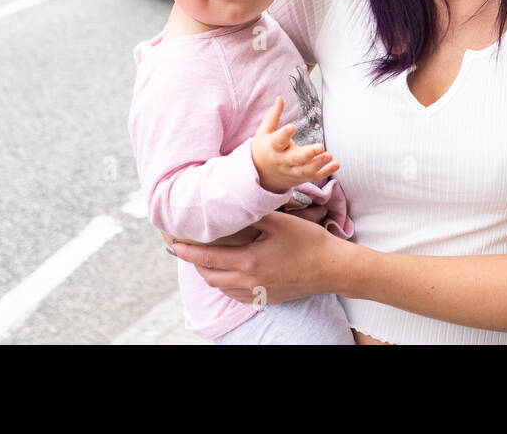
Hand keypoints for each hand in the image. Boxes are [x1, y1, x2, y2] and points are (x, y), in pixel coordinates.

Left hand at [170, 210, 341, 304]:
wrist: (332, 268)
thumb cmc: (308, 241)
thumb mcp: (279, 222)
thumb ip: (252, 215)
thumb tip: (232, 207)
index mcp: (249, 261)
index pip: (207, 259)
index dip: (188, 252)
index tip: (174, 246)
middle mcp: (249, 282)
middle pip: (210, 277)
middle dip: (195, 264)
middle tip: (188, 251)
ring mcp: (259, 293)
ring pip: (223, 288)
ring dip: (211, 274)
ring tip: (206, 261)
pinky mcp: (268, 299)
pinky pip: (238, 296)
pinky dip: (227, 285)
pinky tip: (231, 274)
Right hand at [250, 97, 339, 193]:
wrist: (260, 174)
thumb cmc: (264, 149)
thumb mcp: (264, 132)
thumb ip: (273, 116)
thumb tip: (280, 98)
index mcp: (272, 147)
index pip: (278, 141)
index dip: (284, 134)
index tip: (292, 126)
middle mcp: (282, 161)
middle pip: (295, 159)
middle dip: (308, 154)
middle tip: (320, 147)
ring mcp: (291, 171)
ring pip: (305, 170)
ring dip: (318, 164)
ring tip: (329, 156)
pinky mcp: (300, 178)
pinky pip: (313, 177)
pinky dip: (325, 172)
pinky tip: (335, 165)